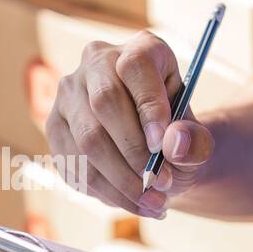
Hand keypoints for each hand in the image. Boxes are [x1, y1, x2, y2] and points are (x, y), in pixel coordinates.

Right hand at [45, 31, 214, 218]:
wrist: (154, 152)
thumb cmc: (175, 137)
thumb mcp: (197, 138)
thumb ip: (195, 141)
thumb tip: (174, 144)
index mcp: (139, 50)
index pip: (135, 67)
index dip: (149, 106)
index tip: (163, 146)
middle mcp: (97, 63)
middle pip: (105, 102)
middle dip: (134, 152)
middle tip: (160, 182)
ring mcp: (69, 95)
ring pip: (87, 139)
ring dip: (121, 179)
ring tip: (152, 202)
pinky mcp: (55, 127)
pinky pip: (75, 163)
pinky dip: (106, 191)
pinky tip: (132, 202)